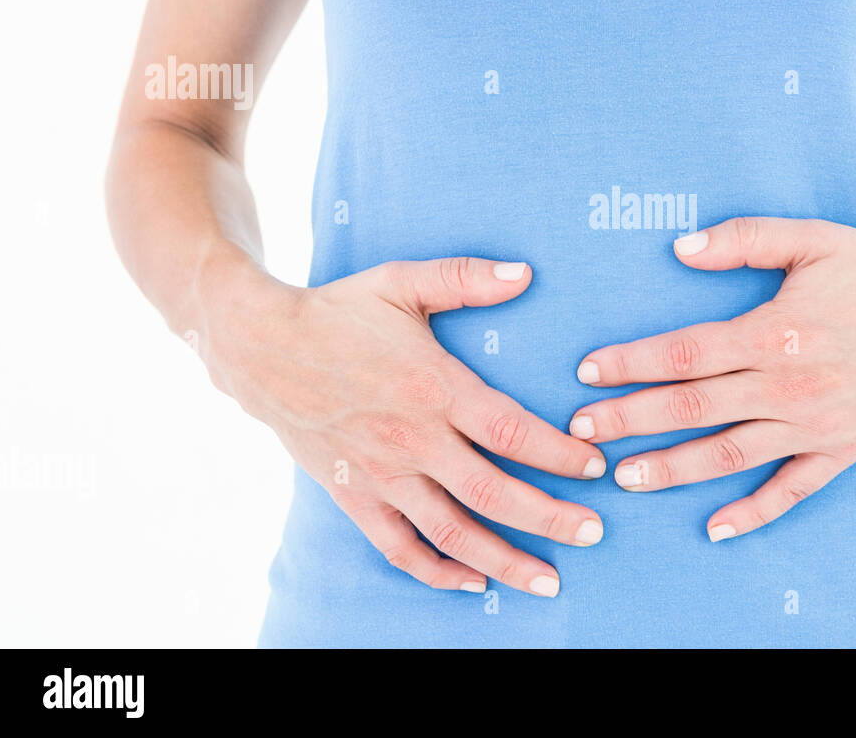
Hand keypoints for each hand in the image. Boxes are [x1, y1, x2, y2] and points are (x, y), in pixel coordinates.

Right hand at [201, 257, 606, 596]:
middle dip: (550, 518)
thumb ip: (465, 278)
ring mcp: (382, 474)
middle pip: (493, 493)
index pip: (512, 433)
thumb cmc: (337, 311)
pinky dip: (437, 573)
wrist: (258, 347)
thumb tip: (525, 273)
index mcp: (433, 388)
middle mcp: (412, 440)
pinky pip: (399, 548)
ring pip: (452, 533)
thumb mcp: (401, 283)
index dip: (561, 454)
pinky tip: (474, 583)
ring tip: (548, 580)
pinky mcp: (355, 497)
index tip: (597, 466)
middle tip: (595, 533)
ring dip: (504, 562)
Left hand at [569, 218, 855, 540]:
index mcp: (774, 333)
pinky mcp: (841, 449)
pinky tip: (715, 527)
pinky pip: (791, 490)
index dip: (630, 363)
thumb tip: (679, 248)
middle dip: (630, 421)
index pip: (684, 354)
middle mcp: (788, 386)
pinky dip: (753, 512)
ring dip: (672, 469)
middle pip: (692, 410)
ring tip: (625, 479)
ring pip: (728, 455)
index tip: (587, 371)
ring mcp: (814, 425)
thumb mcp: (813, 238)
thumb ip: (744, 240)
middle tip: (580, 434)